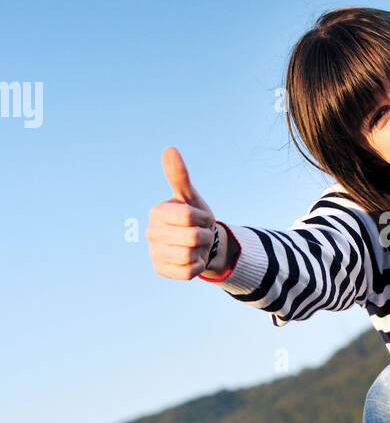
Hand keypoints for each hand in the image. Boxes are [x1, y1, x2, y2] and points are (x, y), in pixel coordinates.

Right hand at [147, 148, 216, 279]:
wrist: (200, 243)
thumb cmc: (194, 217)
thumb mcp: (190, 196)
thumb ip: (179, 176)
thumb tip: (169, 149)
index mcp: (157, 211)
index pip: (189, 216)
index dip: (204, 218)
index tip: (203, 219)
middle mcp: (151, 232)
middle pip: (192, 236)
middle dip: (205, 235)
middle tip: (201, 233)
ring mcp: (154, 252)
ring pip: (189, 255)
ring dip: (201, 251)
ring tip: (196, 246)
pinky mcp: (160, 270)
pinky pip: (187, 272)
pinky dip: (196, 266)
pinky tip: (192, 259)